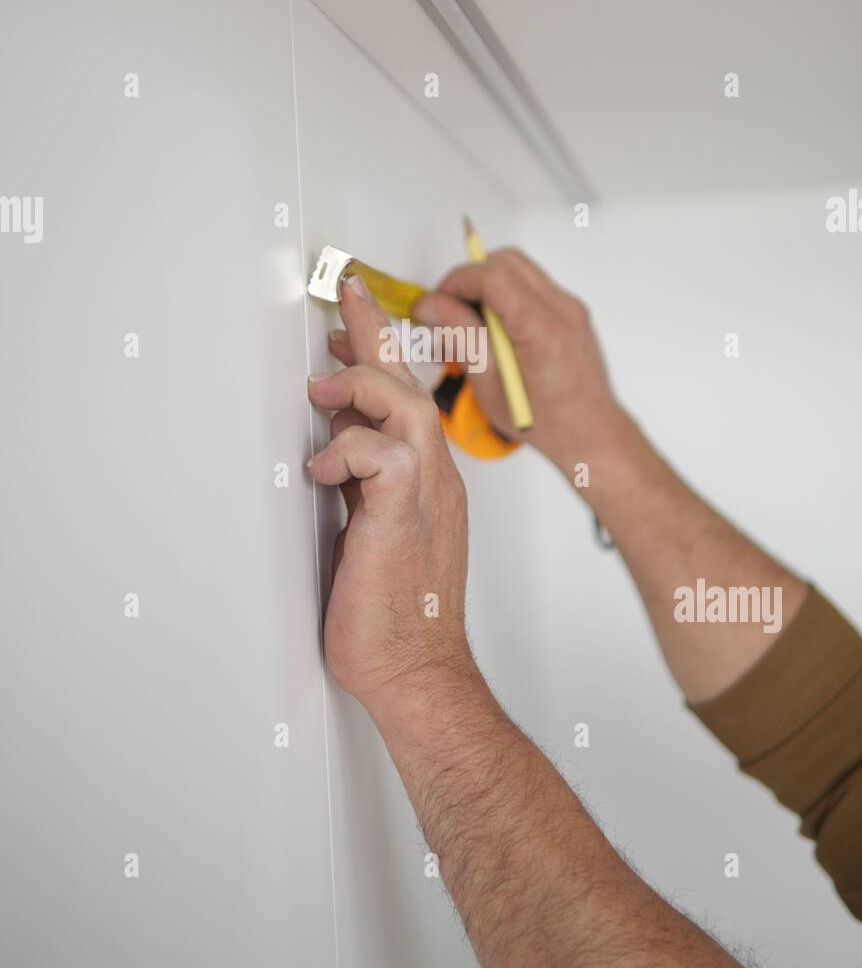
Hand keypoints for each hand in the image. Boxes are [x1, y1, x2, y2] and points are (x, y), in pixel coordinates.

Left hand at [307, 276, 474, 708]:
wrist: (417, 670)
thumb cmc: (397, 615)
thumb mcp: (375, 532)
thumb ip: (365, 485)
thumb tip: (335, 446)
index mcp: (430, 482)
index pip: (410, 401)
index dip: (380, 356)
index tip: (353, 325)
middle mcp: (435, 479)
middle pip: (411, 386)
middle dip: (376, 335)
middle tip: (347, 298)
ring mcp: (426, 494)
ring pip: (405, 406)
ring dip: (359, 386)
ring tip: (321, 389)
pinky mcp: (404, 515)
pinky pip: (383, 454)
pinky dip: (346, 450)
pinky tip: (323, 469)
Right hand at [412, 248, 618, 467]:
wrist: (590, 430)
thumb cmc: (544, 421)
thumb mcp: (489, 384)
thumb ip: (461, 336)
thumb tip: (432, 305)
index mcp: (543, 329)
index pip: (493, 276)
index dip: (456, 282)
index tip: (436, 303)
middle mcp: (563, 309)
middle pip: (506, 261)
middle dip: (469, 278)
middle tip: (448, 309)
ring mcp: (570, 306)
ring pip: (518, 268)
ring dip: (487, 285)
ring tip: (469, 322)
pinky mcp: (570, 310)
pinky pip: (531, 284)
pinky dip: (505, 295)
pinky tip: (493, 329)